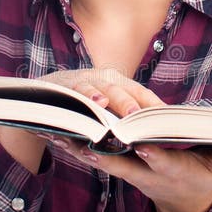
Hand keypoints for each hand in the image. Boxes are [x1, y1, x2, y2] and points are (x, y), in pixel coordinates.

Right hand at [40, 67, 162, 116]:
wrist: (40, 96)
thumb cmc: (80, 104)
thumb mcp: (103, 104)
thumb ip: (121, 114)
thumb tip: (150, 132)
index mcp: (117, 82)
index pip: (141, 93)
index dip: (155, 105)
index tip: (171, 120)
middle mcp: (103, 79)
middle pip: (124, 90)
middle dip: (136, 104)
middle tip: (147, 119)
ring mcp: (84, 81)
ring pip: (102, 90)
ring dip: (114, 100)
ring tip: (126, 112)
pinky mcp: (65, 86)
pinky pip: (76, 92)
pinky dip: (86, 98)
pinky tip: (95, 106)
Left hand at [50, 137, 211, 211]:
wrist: (180, 202)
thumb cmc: (199, 177)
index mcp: (168, 171)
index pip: (159, 163)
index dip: (151, 156)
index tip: (142, 146)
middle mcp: (143, 172)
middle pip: (118, 163)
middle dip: (100, 151)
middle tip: (80, 138)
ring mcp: (126, 172)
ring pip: (97, 159)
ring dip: (75, 146)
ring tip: (54, 130)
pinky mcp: (114, 167)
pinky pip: (89, 155)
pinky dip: (71, 145)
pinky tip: (52, 131)